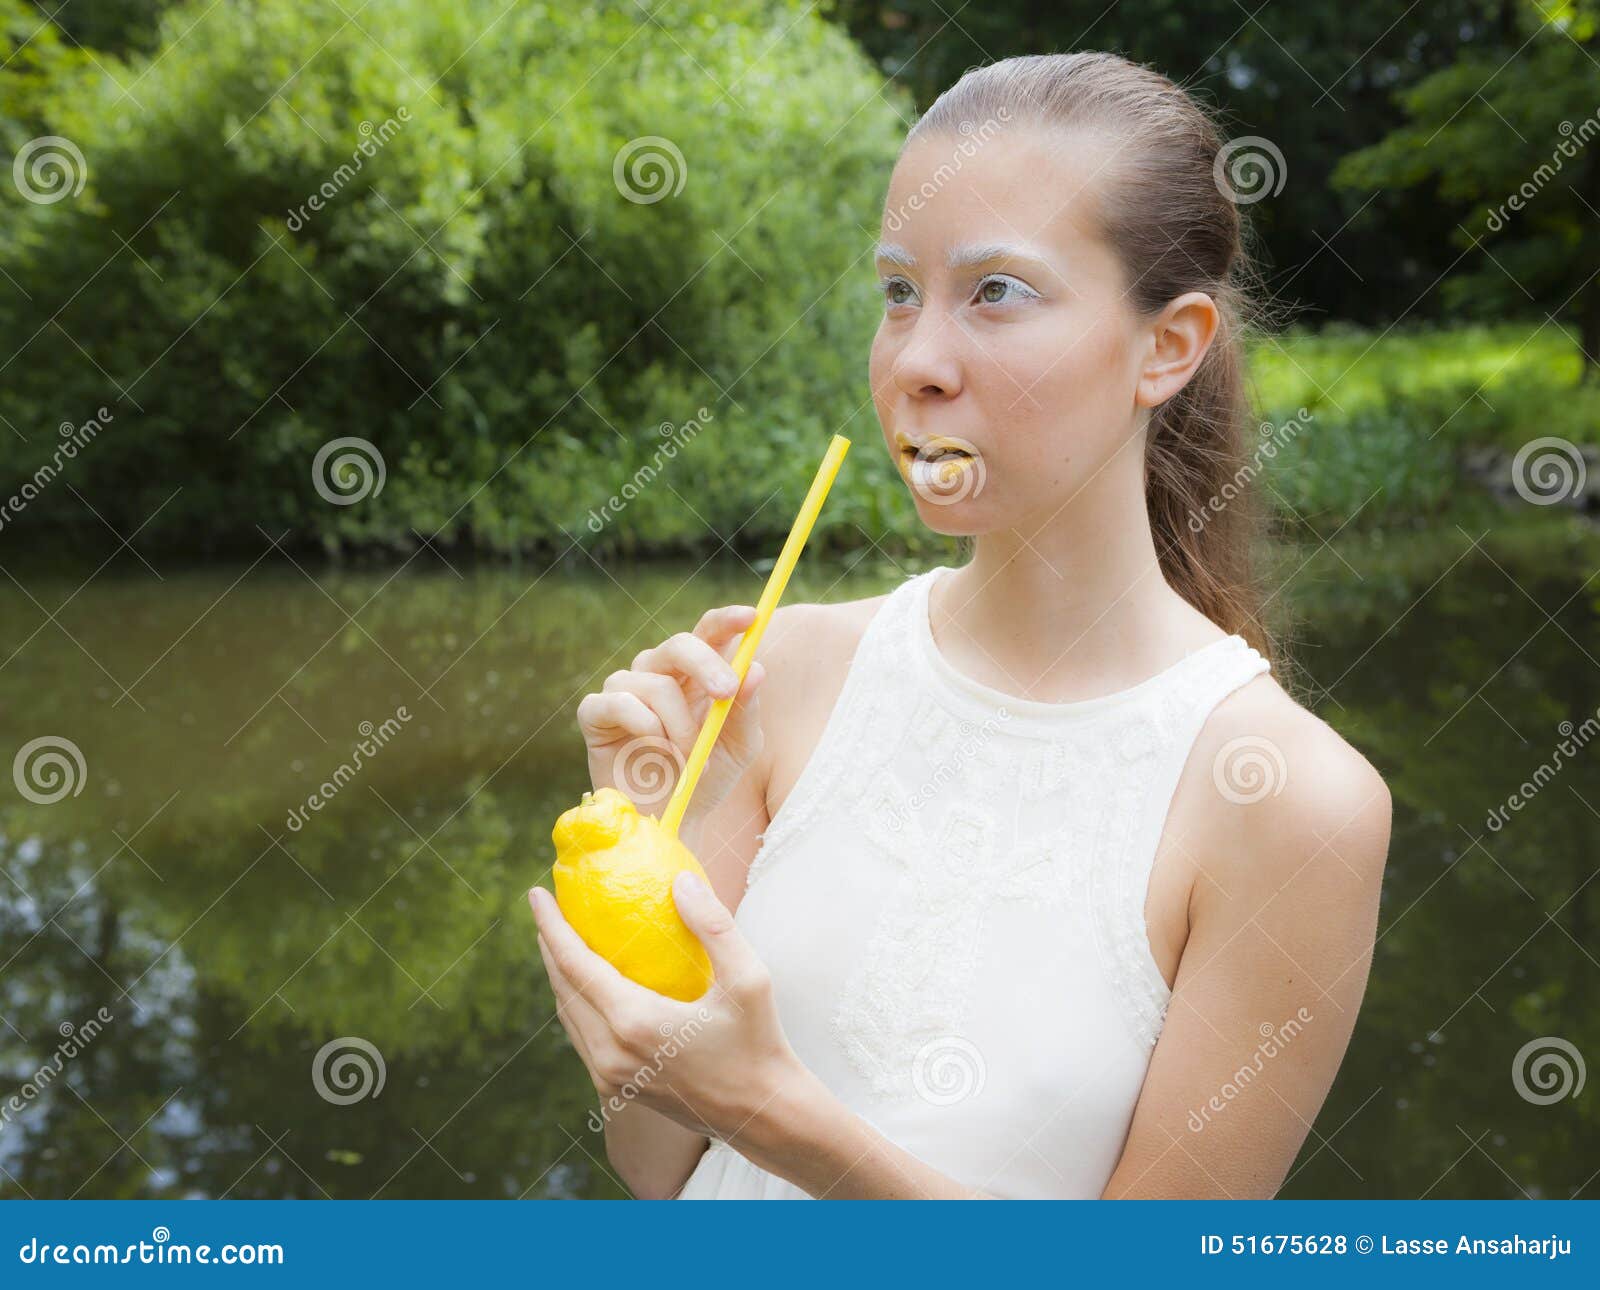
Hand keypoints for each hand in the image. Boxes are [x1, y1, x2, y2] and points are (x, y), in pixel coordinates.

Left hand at [528, 872, 799, 1139]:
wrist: (761, 1116)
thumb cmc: (758, 1044)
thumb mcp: (749, 979)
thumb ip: (713, 926)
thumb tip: (680, 880)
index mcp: (634, 1022)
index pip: (575, 964)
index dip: (551, 926)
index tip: (536, 893)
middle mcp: (611, 1053)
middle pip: (562, 989)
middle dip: (548, 944)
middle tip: (547, 907)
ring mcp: (610, 1076)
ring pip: (567, 1016)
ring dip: (558, 975)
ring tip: (559, 939)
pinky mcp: (616, 1089)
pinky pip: (581, 1038)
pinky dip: (574, 1004)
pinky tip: (586, 985)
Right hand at [576, 605, 765, 819]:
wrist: (668, 821)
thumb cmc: (704, 779)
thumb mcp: (738, 747)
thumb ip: (746, 709)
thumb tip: (755, 669)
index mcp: (695, 674)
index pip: (708, 632)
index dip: (727, 620)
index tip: (751, 617)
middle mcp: (658, 673)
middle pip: (679, 644)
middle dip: (707, 664)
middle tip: (726, 693)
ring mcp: (625, 690)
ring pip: (656, 684)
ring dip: (680, 725)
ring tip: (689, 758)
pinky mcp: (595, 712)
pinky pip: (620, 702)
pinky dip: (645, 727)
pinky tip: (655, 750)